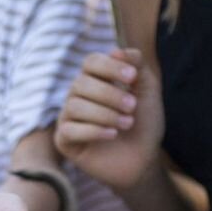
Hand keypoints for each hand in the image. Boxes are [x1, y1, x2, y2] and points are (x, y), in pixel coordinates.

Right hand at [56, 47, 164, 189]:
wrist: (143, 160)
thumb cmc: (144, 124)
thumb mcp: (147, 90)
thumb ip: (137, 65)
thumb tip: (117, 50)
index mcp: (95, 80)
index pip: (91, 62)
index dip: (110, 66)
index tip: (133, 78)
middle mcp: (77, 96)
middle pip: (81, 83)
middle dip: (110, 94)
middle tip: (132, 108)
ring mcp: (68, 118)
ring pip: (74, 106)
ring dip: (104, 114)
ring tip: (126, 124)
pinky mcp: (64, 141)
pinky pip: (69, 129)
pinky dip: (93, 131)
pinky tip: (112, 135)